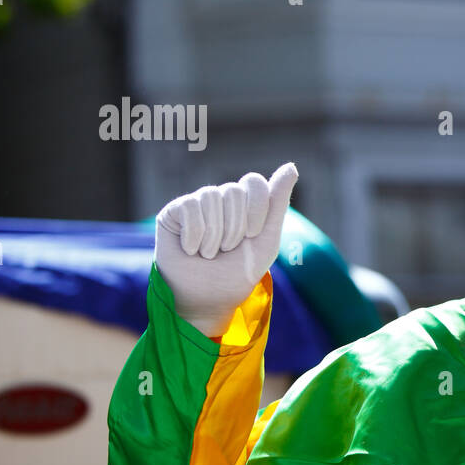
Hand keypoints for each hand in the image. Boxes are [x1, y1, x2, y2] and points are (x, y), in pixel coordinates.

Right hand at [154, 163, 298, 335]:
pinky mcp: (173, 212)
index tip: (252, 234)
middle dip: (235, 228)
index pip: (254, 182)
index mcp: (246, 203)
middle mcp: (221, 198)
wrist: (208, 298)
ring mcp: (197, 203)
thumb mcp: (267, 239)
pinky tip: (191, 249)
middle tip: (227, 250)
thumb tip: (291, 166)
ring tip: (210, 253)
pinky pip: (189, 207)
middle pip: (233, 191)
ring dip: (215, 235)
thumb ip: (278, 203)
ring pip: (210, 197)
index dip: (256, 209)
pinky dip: (194, 235)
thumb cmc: (239, 271)